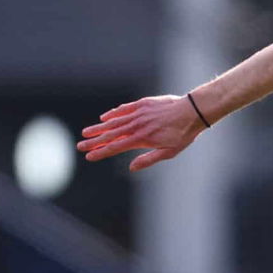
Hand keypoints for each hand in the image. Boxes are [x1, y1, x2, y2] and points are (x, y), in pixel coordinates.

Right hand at [78, 94, 208, 171]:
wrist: (192, 111)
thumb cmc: (183, 134)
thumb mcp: (169, 152)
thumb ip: (148, 159)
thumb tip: (131, 168)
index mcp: (141, 139)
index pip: (116, 147)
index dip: (101, 152)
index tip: (89, 157)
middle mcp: (136, 126)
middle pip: (110, 135)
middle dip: (94, 141)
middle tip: (80, 146)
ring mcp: (138, 113)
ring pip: (114, 122)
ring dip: (99, 128)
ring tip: (86, 132)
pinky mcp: (142, 104)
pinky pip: (124, 109)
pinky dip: (113, 114)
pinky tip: (104, 118)